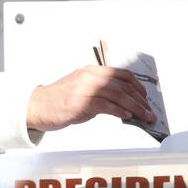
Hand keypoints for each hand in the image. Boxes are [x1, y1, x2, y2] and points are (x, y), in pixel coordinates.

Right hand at [26, 66, 153, 132]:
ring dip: (134, 107)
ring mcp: (84, 89)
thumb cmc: (59, 100)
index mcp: (91, 71)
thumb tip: (122, 103)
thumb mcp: (81, 89)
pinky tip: (127, 116)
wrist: (38, 106)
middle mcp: (89, 77)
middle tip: (148, 111)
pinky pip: (106, 106)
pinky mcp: (81, 103)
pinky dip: (119, 111)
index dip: (137, 85)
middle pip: (122, 85)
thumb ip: (100, 92)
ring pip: (117, 95)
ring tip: (143, 116)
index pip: (121, 74)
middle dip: (139, 99)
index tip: (145, 97)